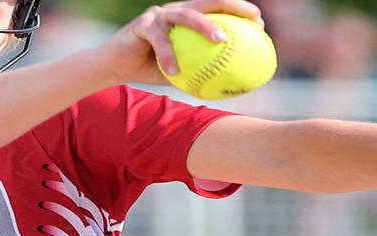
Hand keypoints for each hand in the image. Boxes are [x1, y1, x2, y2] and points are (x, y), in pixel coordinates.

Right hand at [92, 1, 265, 83]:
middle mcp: (175, 12)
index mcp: (187, 19)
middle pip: (206, 3)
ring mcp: (158, 15)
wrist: (116, 66)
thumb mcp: (183, 73)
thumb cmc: (152, 69)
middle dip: (231, 6)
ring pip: (185, 15)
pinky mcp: (142, 24)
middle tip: (252, 18)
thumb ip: (204, 73)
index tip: (259, 22)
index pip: (216, 10)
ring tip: (220, 40)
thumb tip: (234, 86)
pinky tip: (174, 71)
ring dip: (204, 26)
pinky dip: (167, 56)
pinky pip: (159, 40)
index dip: (239, 11)